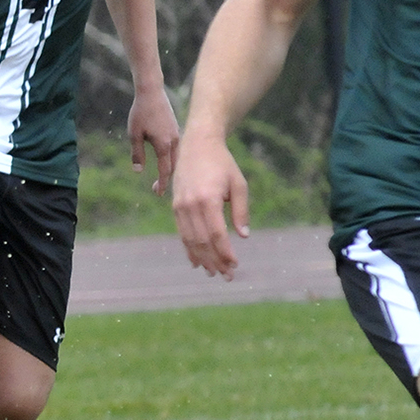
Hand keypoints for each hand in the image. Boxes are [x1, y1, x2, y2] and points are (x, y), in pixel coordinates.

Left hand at [127, 88, 179, 195]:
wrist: (152, 92)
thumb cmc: (140, 113)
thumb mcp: (134, 135)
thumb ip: (137, 154)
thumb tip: (139, 171)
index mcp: (164, 145)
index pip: (165, 171)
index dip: (162, 184)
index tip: (158, 195)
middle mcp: (174, 142)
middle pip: (173, 167)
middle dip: (166, 179)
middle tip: (156, 190)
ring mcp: (177, 135)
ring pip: (176, 158)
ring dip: (170, 169)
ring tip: (162, 178)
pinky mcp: (176, 130)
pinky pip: (177, 150)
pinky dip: (172, 159)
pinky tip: (166, 161)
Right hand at [171, 135, 248, 278]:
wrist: (197, 144)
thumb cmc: (222, 164)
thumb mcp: (239, 184)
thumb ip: (241, 211)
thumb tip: (243, 236)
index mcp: (207, 199)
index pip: (217, 234)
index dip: (226, 252)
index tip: (235, 264)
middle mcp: (190, 205)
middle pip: (202, 241)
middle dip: (215, 261)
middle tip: (226, 276)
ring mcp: (180, 206)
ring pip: (190, 240)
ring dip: (202, 259)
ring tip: (213, 273)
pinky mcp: (175, 206)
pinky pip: (182, 233)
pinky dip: (189, 249)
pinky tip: (196, 261)